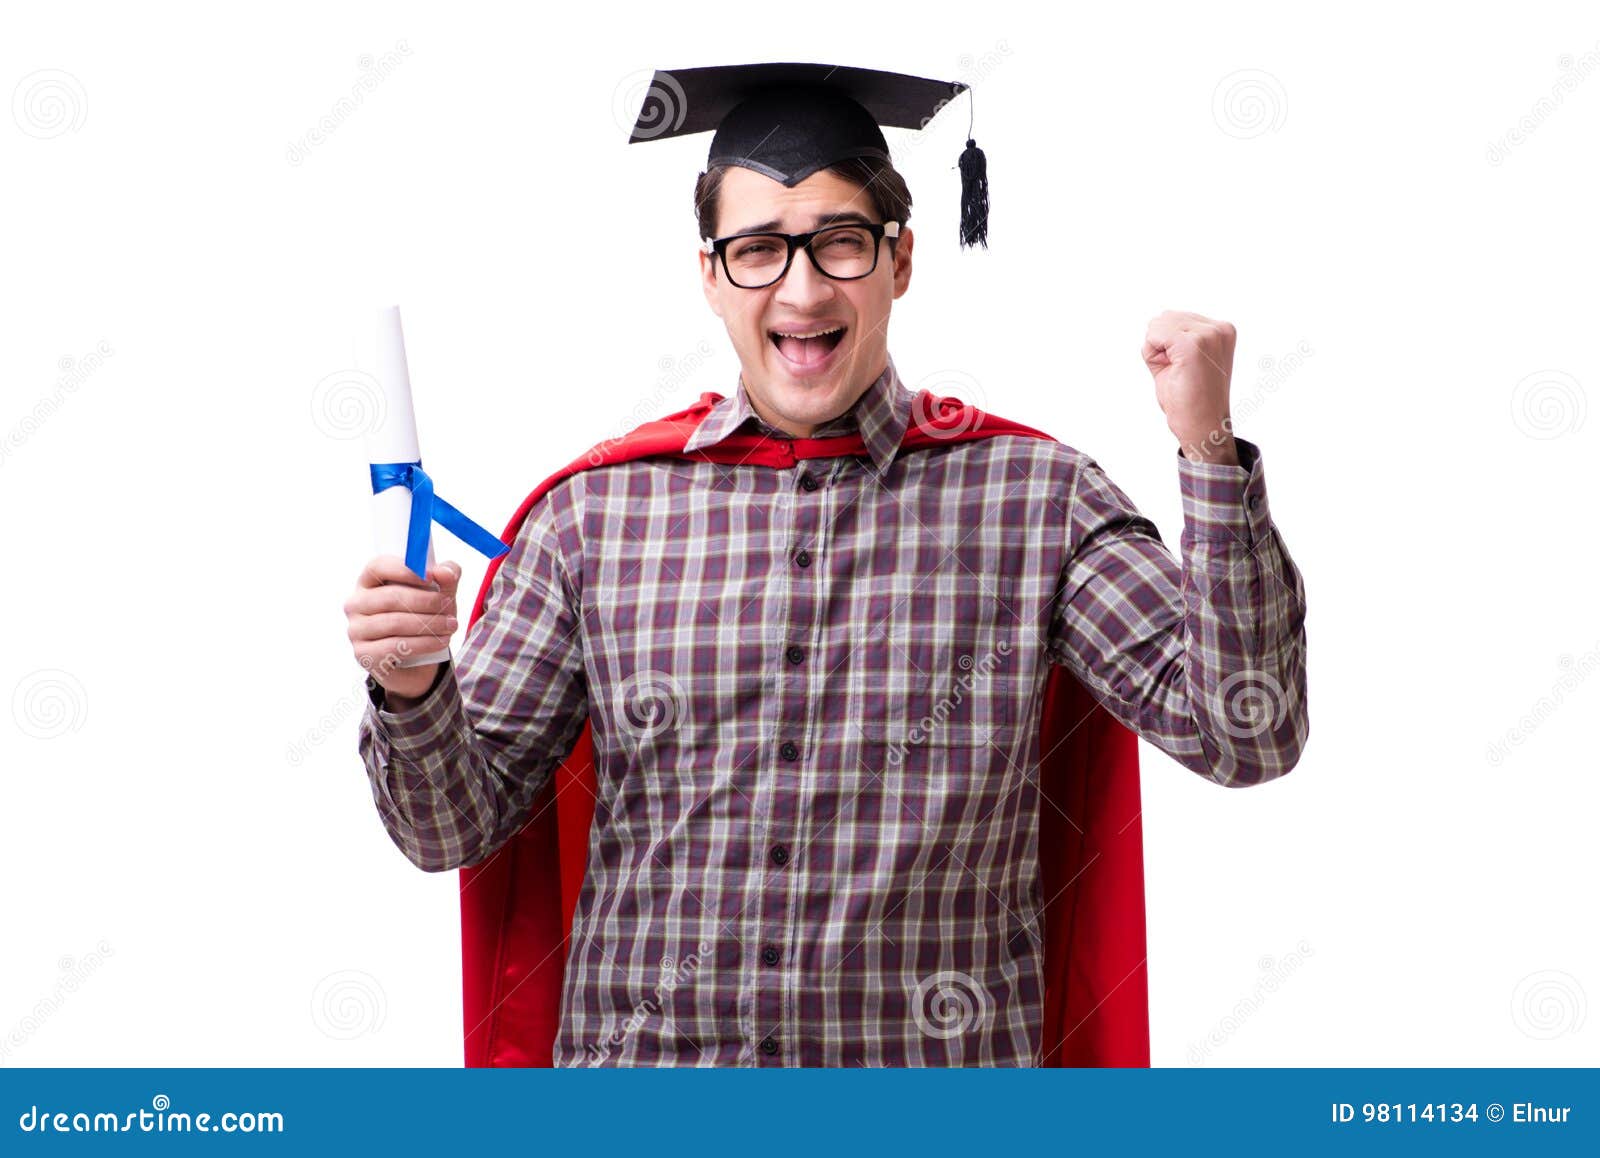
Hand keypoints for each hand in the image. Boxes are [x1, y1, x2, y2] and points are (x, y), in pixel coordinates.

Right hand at [344, 555, 461, 699]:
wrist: (417, 659)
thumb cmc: (424, 616)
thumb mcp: (439, 594)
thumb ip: (446, 577)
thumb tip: (444, 572)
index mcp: (369, 581)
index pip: (378, 566)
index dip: (404, 570)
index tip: (431, 577)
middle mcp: (356, 603)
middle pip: (391, 596)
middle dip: (426, 601)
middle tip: (449, 605)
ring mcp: (356, 630)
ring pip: (395, 623)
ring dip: (429, 623)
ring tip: (450, 625)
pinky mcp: (363, 654)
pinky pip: (395, 646)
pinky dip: (423, 643)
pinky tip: (441, 641)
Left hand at [1140, 309, 1238, 464]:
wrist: (1202, 426)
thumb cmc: (1191, 399)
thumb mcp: (1186, 358)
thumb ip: (1175, 336)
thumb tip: (1155, 320)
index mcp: (1222, 329)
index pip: (1174, 318)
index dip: (1168, 346)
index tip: (1186, 368)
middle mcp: (1219, 328)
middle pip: (1164, 318)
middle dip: (1161, 346)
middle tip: (1180, 372)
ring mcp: (1208, 335)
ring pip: (1157, 325)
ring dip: (1157, 351)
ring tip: (1177, 373)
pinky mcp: (1192, 345)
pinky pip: (1154, 334)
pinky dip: (1152, 355)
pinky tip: (1170, 371)